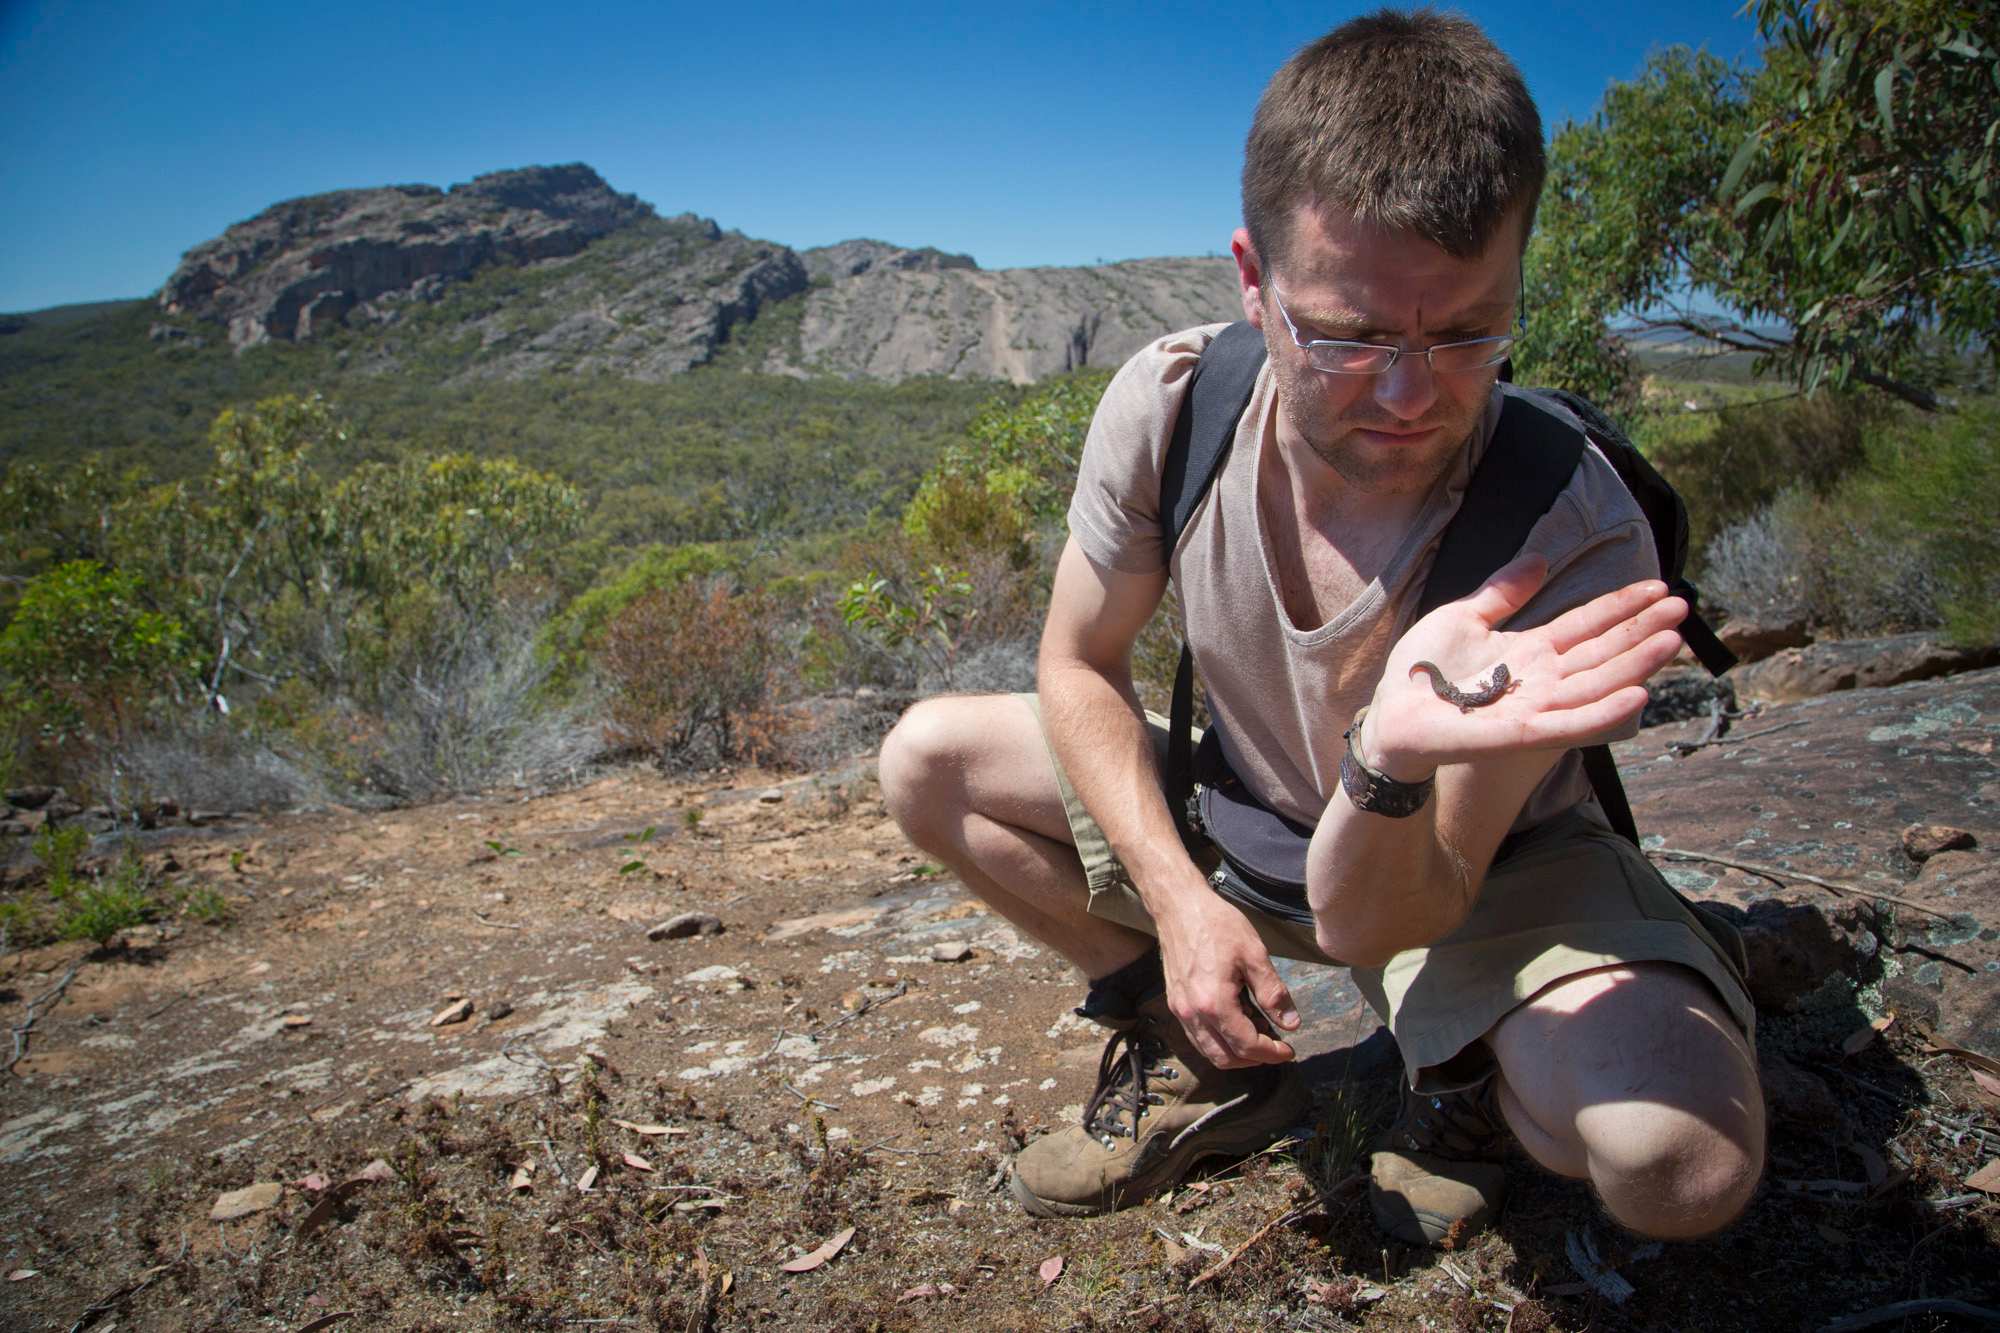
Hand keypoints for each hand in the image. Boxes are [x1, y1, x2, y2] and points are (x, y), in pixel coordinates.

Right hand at [1154, 889, 1299, 1067]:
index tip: (1289, 1049)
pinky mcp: (1175, 1003)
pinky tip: (1236, 1021)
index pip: (1246, 1045)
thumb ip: (1273, 993)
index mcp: (1214, 1003)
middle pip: (1224, 1058)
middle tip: (1275, 1046)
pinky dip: (1218, 1040)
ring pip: (1208, 1051)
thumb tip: (1291, 1023)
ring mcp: (1180, 1010)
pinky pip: (1197, 1036)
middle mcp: (1192, 1013)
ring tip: (1257, 1033)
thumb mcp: (1254, 954)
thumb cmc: (1217, 925)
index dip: (1271, 1053)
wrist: (1179, 906)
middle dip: (1254, 1059)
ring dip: (1235, 1053)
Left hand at [1361, 555, 1685, 778]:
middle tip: (1682, 606)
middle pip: (1604, 652)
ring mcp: (1536, 707)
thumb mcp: (1464, 616)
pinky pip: (1569, 723)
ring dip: (1636, 665)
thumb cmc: (1422, 669)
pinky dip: (1603, 712)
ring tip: (1673, 640)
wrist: (1390, 713)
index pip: (1588, 625)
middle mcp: (1543, 679)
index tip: (1659, 587)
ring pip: (1598, 684)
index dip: (1622, 607)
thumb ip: (1504, 592)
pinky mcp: (1521, 733)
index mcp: (1532, 650)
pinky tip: (1637, 695)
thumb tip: (1541, 558)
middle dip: (1642, 630)